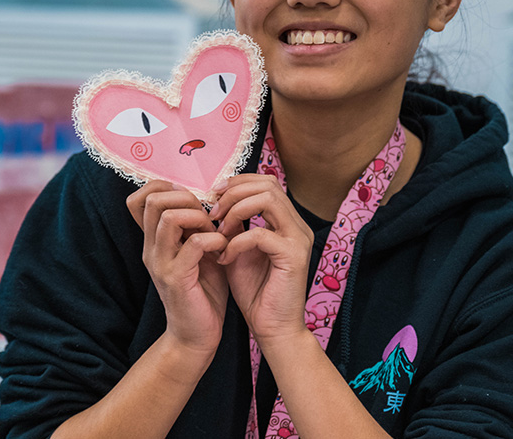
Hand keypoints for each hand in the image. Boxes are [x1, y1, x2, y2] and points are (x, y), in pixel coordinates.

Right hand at [127, 181, 229, 356]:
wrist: (197, 336)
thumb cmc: (202, 292)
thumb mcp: (200, 252)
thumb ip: (199, 226)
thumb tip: (214, 198)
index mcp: (154, 240)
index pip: (140, 197)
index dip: (165, 187)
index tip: (193, 198)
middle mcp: (150, 249)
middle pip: (152, 200)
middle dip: (185, 197)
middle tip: (207, 214)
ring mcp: (160, 263)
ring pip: (169, 218)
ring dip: (198, 216)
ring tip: (215, 230)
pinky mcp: (176, 279)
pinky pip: (192, 244)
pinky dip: (212, 239)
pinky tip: (223, 248)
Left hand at [211, 174, 314, 345]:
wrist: (272, 329)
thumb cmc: (256, 292)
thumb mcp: (238, 250)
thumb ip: (233, 225)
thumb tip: (217, 202)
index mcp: (287, 222)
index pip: (267, 183)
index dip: (238, 183)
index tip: (214, 196)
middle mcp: (297, 226)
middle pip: (268, 184)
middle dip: (234, 192)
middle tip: (213, 212)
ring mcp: (299, 239)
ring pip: (268, 199)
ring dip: (236, 210)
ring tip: (219, 230)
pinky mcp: (294, 256)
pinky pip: (261, 234)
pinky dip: (237, 242)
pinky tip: (225, 257)